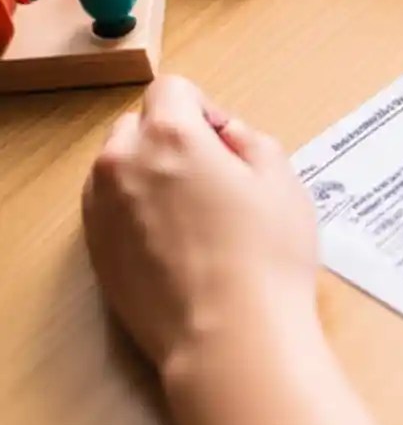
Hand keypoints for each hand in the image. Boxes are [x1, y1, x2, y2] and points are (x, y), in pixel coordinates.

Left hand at [82, 76, 319, 374]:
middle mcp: (123, 164)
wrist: (230, 335)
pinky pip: (111, 209)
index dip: (207, 109)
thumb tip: (228, 138)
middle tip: (216, 180)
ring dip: (150, 174)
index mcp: (171, 136)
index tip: (229, 144)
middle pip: (139, 126)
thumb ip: (253, 142)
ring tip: (195, 216)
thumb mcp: (284, 182)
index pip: (174, 89)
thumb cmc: (266, 256)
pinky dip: (136, 212)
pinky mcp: (96, 250)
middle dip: (173, 139)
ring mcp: (102, 209)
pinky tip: (177, 244)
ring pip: (119, 168)